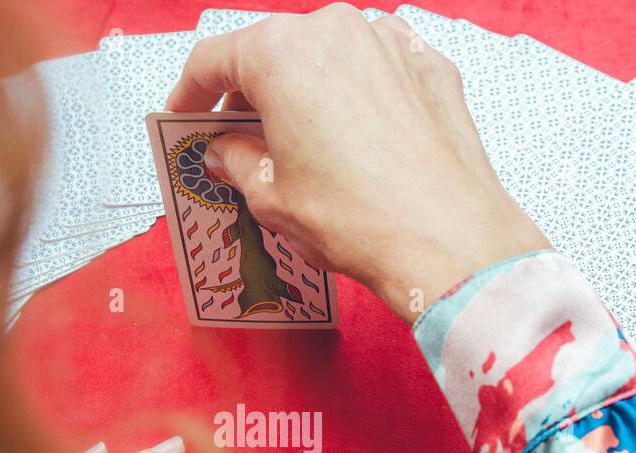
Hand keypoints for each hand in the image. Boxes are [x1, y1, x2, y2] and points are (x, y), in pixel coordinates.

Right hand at [165, 3, 548, 324]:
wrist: (448, 238)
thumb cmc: (362, 217)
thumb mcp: (271, 197)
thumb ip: (235, 160)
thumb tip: (225, 151)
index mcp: (282, 53)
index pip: (215, 59)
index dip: (191, 91)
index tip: (187, 115)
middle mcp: (336, 31)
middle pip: (273, 52)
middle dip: (251, 94)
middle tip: (239, 138)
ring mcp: (388, 42)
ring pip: (327, 58)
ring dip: (305, 93)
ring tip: (299, 145)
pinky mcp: (428, 65)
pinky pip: (375, 71)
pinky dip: (355, 96)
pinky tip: (353, 141)